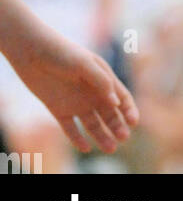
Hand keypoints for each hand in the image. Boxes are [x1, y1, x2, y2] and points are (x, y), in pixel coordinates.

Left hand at [4, 22, 138, 153]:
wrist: (31, 52)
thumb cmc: (61, 52)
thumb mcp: (84, 63)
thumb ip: (101, 81)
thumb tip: (116, 103)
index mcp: (103, 78)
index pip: (121, 97)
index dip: (129, 110)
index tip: (134, 122)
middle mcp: (92, 92)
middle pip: (110, 114)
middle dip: (118, 126)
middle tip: (123, 138)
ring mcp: (76, 102)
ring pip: (93, 124)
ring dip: (102, 136)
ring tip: (110, 148)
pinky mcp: (60, 110)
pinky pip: (71, 129)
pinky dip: (78, 140)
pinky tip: (86, 148)